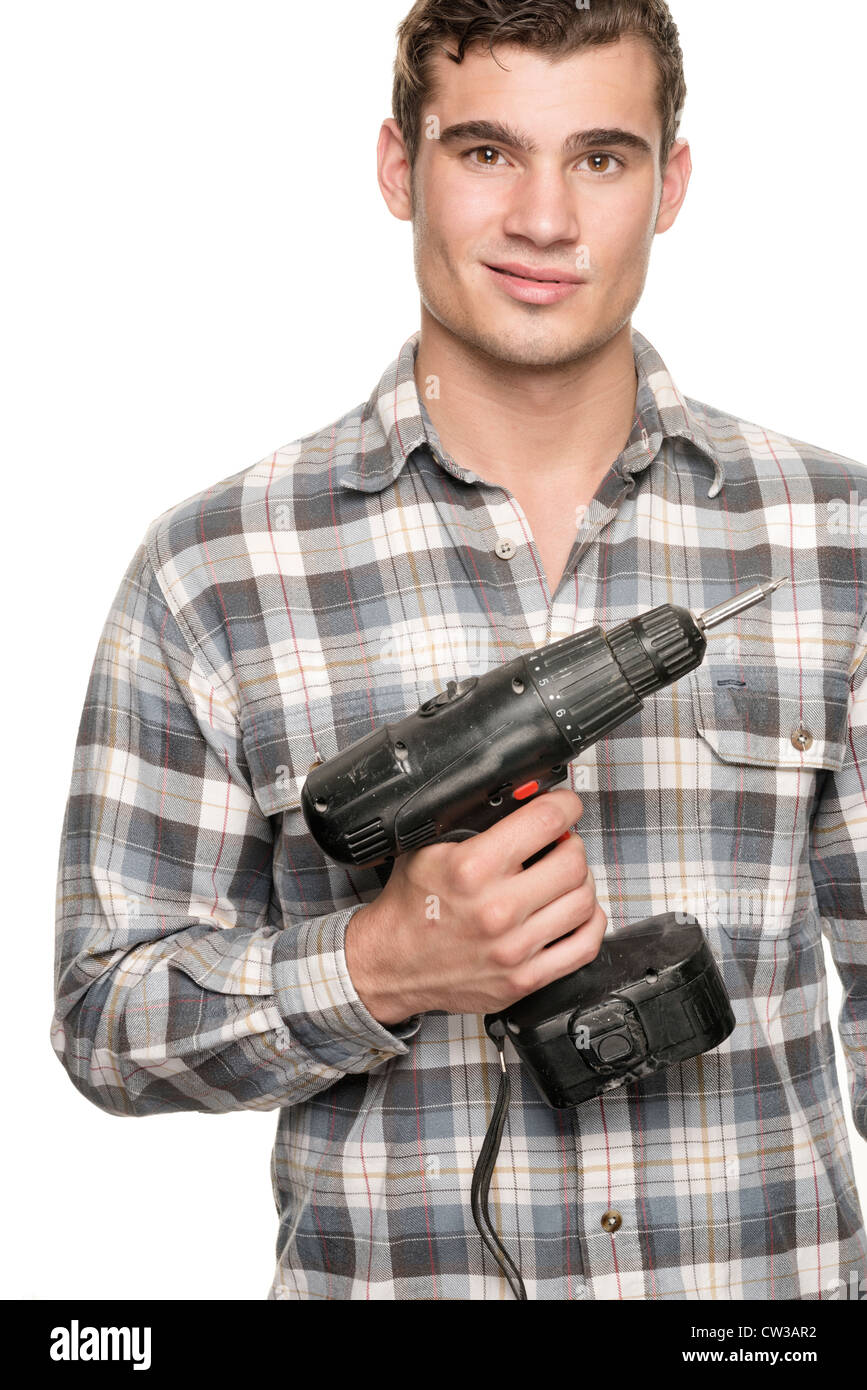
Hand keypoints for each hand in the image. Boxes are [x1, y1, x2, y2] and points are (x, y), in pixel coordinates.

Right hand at [345, 788, 606, 1023]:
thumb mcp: (428, 848)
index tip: (565, 805)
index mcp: (473, 868)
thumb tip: (517, 799)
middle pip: (573, 860)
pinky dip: (590, 922)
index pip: (546, 821)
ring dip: (581, 881)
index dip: (564, 805)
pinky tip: (576, 911)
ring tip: (564, 877)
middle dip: (571, 843)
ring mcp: (514, 949)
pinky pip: (583, 946)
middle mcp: (497, 909)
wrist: (390, 965)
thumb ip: (471, 823)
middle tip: (560, 843)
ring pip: (584, 901)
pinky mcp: (523, 979)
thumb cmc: (410, 907)